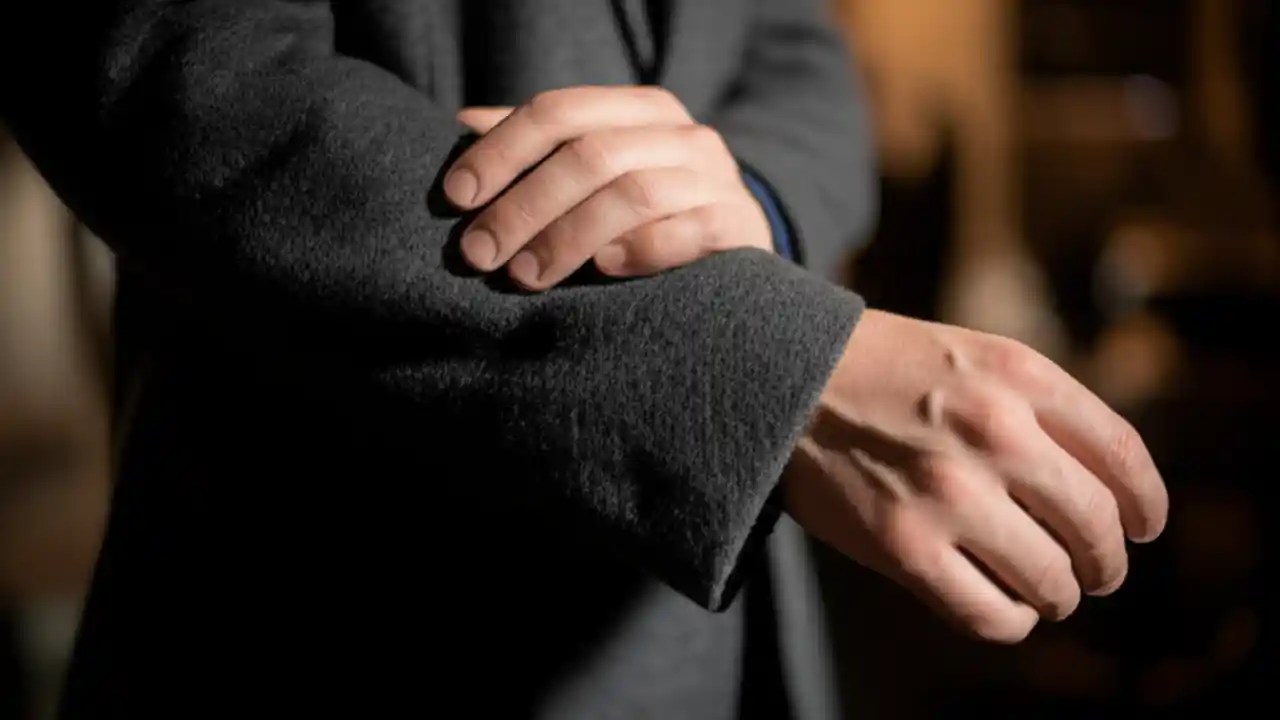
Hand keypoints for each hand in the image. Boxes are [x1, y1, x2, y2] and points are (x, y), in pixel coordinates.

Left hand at [443, 86, 772, 290]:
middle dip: (524, 205)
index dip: (502, 150)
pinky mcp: (739, 225)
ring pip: (631, 194)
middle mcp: (681, 133)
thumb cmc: (648, 206)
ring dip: (567, 237)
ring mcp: (715, 178)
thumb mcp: (598, 166)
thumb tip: (464, 121)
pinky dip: (638, 249)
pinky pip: (685, 232)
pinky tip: (602, 270)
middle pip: (590, 155)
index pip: (559, 111)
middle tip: (479, 253)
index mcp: (639, 108)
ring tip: (523, 275)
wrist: (737, 241)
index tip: (456, 196)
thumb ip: (541, 146)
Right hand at [785, 310, 1168, 642]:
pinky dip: (1009, 620)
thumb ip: (1038, 408)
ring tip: (1046, 591)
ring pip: (1051, 579)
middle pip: (1097, 525)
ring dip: (1059, 595)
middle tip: (1098, 573)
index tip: (1145, 528)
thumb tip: (1101, 492)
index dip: (1147, 505)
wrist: (781, 379)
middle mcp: (995, 432)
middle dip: (1107, 562)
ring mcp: (949, 493)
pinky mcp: (905, 546)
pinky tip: (1003, 607)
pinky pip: (990, 613)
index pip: (1123, 456)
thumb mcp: (972, 357)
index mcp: (1019, 375)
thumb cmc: (880, 370)